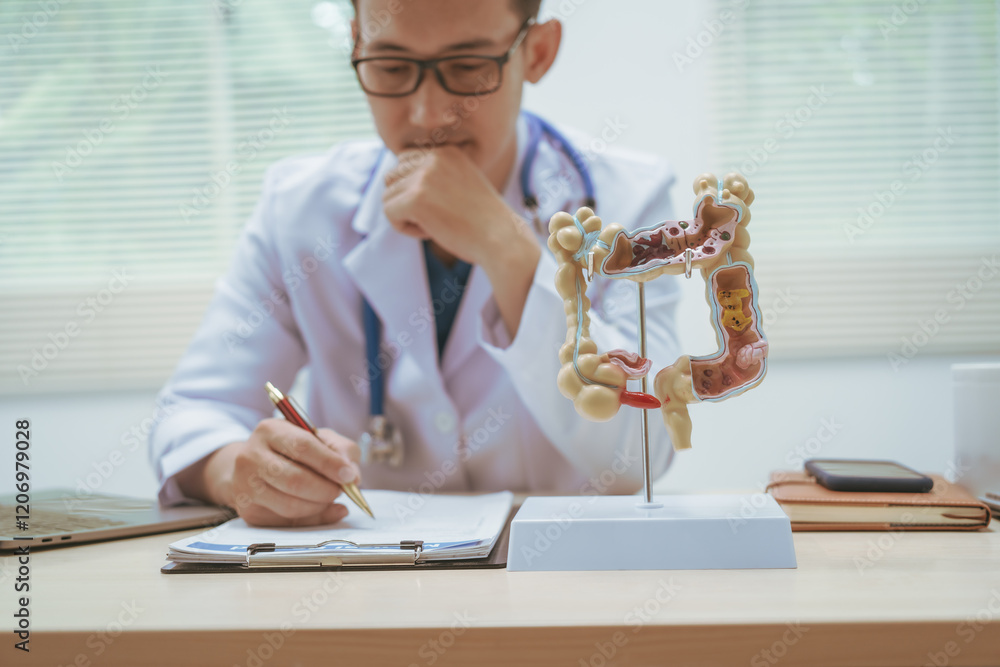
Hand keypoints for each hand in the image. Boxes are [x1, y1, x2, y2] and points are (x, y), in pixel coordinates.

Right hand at [194, 419, 362, 526]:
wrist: (254, 465)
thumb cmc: (292, 450)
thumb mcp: (318, 438)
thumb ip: (341, 451)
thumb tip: (353, 478)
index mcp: (270, 430)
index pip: (302, 446)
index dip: (329, 463)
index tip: (349, 476)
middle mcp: (251, 456)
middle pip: (294, 479)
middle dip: (326, 490)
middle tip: (341, 490)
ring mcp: (245, 485)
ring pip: (290, 505)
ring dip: (319, 506)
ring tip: (329, 497)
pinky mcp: (247, 510)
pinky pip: (286, 521)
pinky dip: (311, 518)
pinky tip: (321, 509)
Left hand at [381, 145, 531, 269]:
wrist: (501, 239)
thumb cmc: (483, 222)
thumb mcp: (460, 185)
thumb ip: (433, 177)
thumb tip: (391, 178)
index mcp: (446, 152)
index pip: (405, 161)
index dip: (413, 188)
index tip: (438, 205)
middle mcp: (434, 157)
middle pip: (392, 177)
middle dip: (405, 201)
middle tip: (434, 217)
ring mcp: (424, 177)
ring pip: (387, 197)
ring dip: (405, 216)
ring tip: (434, 225)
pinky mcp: (415, 198)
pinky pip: (389, 213)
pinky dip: (404, 228)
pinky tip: (429, 232)